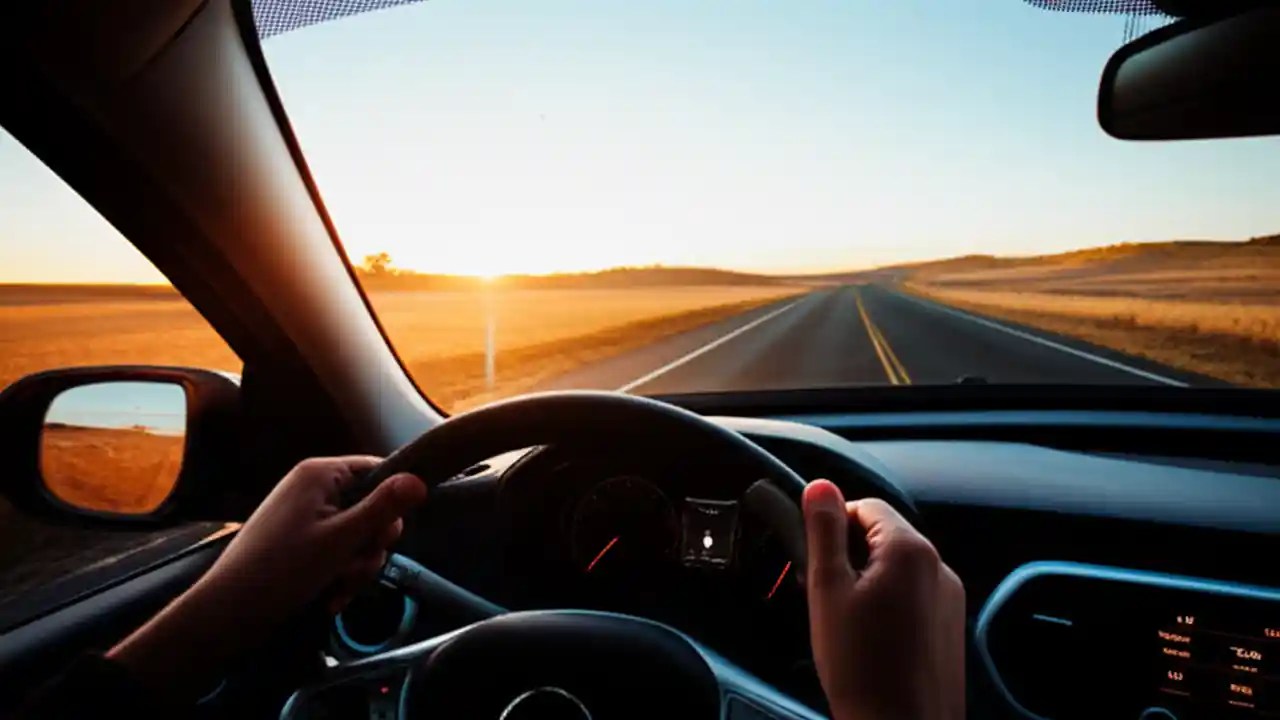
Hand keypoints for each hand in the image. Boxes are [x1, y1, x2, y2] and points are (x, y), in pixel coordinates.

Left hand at [107, 456, 426, 699]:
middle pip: (372, 507)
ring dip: (357, 565)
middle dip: (371, 544)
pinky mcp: (301, 541)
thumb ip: (383, 508)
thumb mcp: (342, 539)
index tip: (387, 535)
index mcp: (321, 474)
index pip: (378, 470)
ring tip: (340, 586)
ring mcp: (306, 515)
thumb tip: (420, 479)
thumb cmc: (284, 568)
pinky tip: (331, 596)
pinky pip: (338, 550)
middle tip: (357, 566)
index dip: (392, 503)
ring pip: (358, 535)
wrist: (229, 611)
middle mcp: (313, 487)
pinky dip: (340, 573)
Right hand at [802, 479, 964, 719]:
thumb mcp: (827, 590)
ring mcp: (949, 597)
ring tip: (844, 621)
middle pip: (883, 535)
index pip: (863, 506)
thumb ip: (823, 532)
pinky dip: (888, 603)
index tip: (813, 560)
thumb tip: (820, 486)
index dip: (831, 527)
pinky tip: (869, 637)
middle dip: (849, 555)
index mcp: (909, 549)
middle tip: (824, 594)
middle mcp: (939, 566)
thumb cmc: (861, 667)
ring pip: (897, 567)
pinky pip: (913, 595)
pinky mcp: (950, 625)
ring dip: (867, 580)